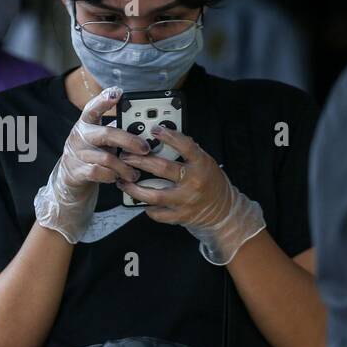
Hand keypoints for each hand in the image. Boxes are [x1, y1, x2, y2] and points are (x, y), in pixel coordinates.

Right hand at [33, 85, 148, 242]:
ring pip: (106, 158)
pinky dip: (111, 176)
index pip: (92, 108)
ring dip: (125, 167)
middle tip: (145, 149)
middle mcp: (80, 136)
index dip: (104, 100)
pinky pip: (98, 172)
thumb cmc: (91, 155)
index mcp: (86, 123)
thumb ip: (115, 132)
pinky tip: (117, 178)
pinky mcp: (76, 171)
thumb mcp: (99, 140)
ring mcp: (76, 154)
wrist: (69, 179)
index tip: (117, 93)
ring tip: (134, 173)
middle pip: (107, 134)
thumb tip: (145, 130)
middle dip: (129, 141)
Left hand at [117, 125, 265, 264]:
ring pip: (155, 194)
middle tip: (125, 156)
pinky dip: (146, 207)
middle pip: (162, 169)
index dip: (170, 137)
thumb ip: (187, 151)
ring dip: (134, 188)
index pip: (186, 146)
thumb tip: (163, 138)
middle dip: (139, 161)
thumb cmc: (210, 182)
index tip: (155, 130)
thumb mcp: (205, 161)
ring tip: (123, 182)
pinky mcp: (180, 216)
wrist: (223, 210)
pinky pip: (158, 213)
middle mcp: (193, 182)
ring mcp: (186, 200)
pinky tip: (139, 201)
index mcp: (201, 164)